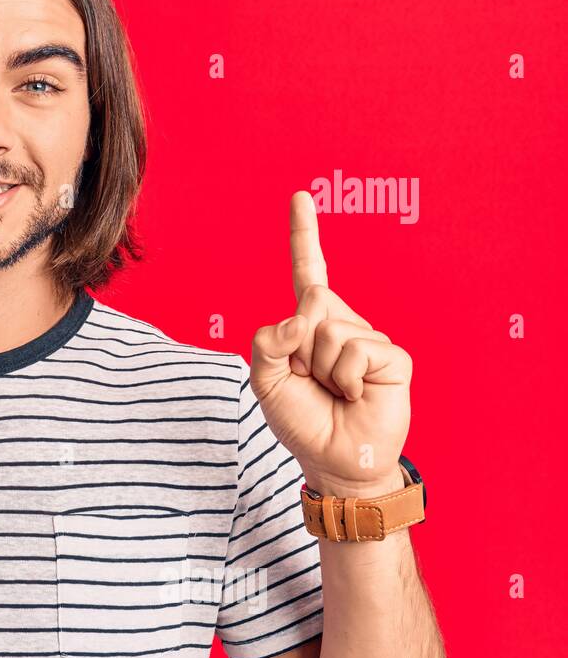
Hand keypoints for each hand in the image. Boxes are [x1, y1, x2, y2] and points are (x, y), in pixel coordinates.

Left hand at [249, 192, 412, 497]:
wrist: (335, 460)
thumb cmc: (301, 422)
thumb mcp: (265, 381)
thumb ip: (266, 343)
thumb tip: (300, 317)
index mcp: (310, 324)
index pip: (307, 271)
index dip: (304, 235)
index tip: (300, 197)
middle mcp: (342, 324)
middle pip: (311, 301)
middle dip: (298, 346)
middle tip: (309, 380)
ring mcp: (370, 339)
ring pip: (329, 329)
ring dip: (320, 367)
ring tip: (333, 391)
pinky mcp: (393, 357)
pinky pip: (354, 350)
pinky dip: (343, 377)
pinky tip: (354, 394)